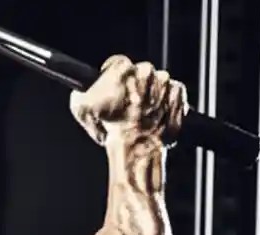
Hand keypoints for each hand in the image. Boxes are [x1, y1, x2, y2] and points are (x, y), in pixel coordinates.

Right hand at [70, 55, 187, 145]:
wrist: (137, 146)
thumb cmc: (111, 127)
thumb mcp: (81, 108)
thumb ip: (81, 92)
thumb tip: (83, 89)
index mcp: (122, 68)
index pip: (117, 63)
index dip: (113, 75)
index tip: (113, 86)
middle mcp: (145, 71)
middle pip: (140, 71)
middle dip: (135, 85)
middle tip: (128, 104)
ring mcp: (164, 82)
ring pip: (158, 81)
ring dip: (151, 94)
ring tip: (142, 112)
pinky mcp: (178, 94)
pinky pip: (174, 92)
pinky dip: (167, 101)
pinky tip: (156, 114)